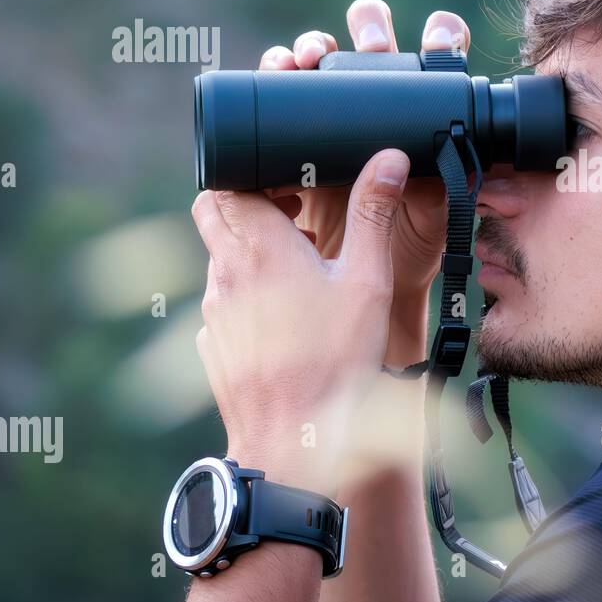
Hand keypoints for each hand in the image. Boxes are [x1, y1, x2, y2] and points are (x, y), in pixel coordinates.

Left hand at [192, 149, 410, 494]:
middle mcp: (224, 275)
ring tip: (304, 272)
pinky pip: (223, 305)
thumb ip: (374, 214)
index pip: (226, 184)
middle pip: (215, 215)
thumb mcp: (367, 282)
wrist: (297, 442)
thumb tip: (388, 160)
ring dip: (253, 253)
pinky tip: (289, 320)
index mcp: (258, 249)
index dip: (254, 174)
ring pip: (220, 261)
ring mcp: (213, 314)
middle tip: (296, 219)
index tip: (292, 186)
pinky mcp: (215, 347)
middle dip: (250, 205)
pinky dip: (249, 297)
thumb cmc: (335, 362)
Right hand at [259, 0, 468, 288]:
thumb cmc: (409, 240)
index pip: (436, 53)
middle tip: (372, 46)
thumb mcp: (437, 213)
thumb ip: (458, 193)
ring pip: (322, 54)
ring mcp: (335, 111)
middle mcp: (379, 99)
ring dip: (314, 43)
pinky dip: (276, 71)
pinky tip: (277, 72)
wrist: (358, 274)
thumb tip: (494, 182)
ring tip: (308, 56)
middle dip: (371, 27)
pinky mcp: (295, 130)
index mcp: (423, 109)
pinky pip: (281, 88)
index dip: (440, 35)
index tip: (439, 42)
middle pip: (374, 41)